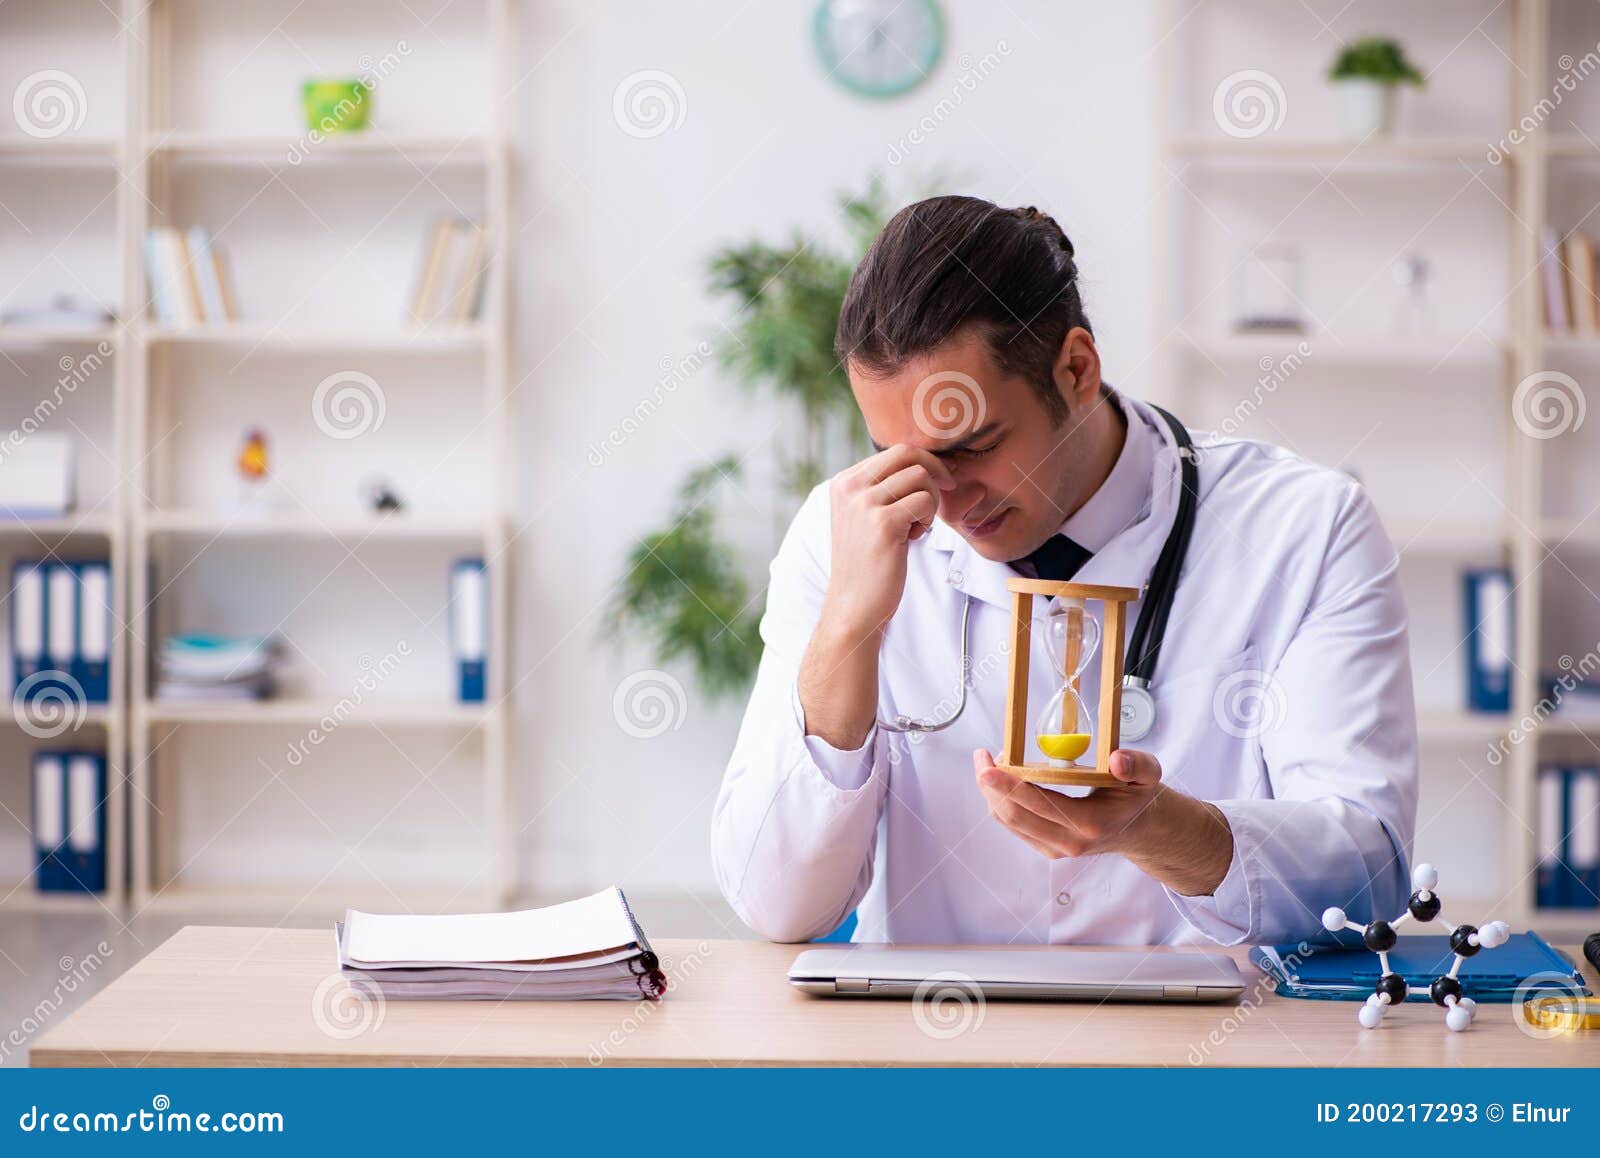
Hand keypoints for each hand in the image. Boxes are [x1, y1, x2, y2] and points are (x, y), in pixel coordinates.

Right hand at [797, 446, 954, 749]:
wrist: (853, 607)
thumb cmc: (868, 564)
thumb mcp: (865, 517)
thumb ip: (884, 489)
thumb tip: (927, 463)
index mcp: (844, 482)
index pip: (895, 450)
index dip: (924, 463)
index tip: (937, 484)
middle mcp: (850, 487)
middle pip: (909, 453)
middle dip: (935, 472)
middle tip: (944, 494)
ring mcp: (864, 503)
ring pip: (921, 477)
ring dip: (930, 501)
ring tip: (917, 526)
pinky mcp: (883, 523)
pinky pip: (925, 502)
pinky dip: (928, 519)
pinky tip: (914, 538)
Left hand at [972, 747, 1233, 896]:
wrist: (1139, 829)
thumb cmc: (1138, 796)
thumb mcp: (1148, 775)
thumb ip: (1137, 765)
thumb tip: (1117, 760)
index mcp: (1090, 823)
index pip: (1040, 804)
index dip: (1009, 785)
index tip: (987, 767)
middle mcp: (1069, 842)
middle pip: (1014, 814)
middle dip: (990, 786)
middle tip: (981, 756)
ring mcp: (1056, 849)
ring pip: (1008, 821)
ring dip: (992, 792)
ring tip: (991, 762)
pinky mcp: (1047, 848)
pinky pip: (1014, 824)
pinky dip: (1000, 801)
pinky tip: (1003, 779)